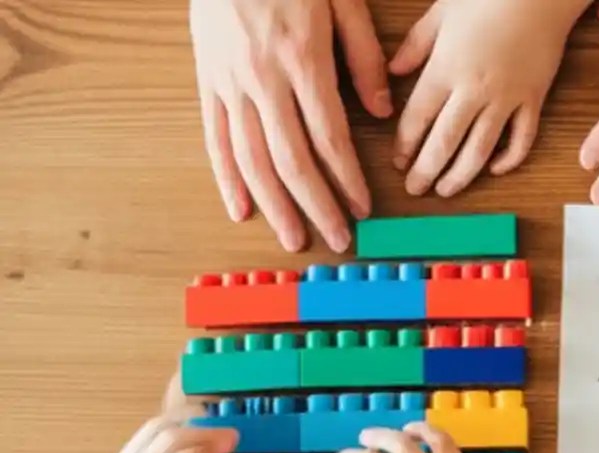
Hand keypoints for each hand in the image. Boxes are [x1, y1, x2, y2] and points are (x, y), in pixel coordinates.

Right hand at [190, 0, 391, 250]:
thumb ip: (363, 56)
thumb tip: (381, 110)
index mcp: (302, 61)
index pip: (330, 138)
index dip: (347, 180)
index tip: (364, 208)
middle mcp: (262, 79)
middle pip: (291, 159)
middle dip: (316, 206)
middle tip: (337, 240)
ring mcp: (228, 82)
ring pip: (251, 158)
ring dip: (274, 204)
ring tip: (292, 237)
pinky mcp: (206, 80)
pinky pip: (215, 138)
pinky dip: (226, 177)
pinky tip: (241, 208)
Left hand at [389, 0, 585, 196]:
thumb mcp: (441, 12)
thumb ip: (415, 45)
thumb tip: (394, 70)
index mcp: (446, 69)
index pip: (418, 118)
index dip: (405, 145)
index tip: (397, 163)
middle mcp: (474, 91)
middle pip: (445, 142)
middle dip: (427, 170)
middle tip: (415, 189)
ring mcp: (507, 99)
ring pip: (480, 149)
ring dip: (461, 175)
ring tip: (446, 190)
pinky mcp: (533, 100)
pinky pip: (521, 139)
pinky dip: (509, 159)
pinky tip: (495, 169)